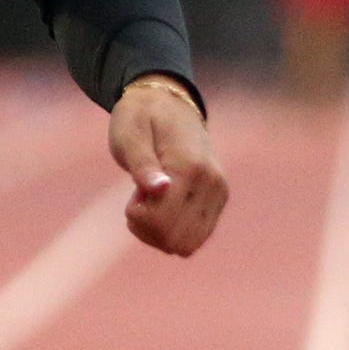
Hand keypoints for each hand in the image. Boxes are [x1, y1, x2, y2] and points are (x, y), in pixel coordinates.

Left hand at [109, 75, 226, 257]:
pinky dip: (170, 233)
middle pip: (176, 240)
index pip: (164, 221)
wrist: (168, 103)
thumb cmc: (140, 118)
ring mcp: (219, 194)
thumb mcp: (129, 135)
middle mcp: (212, 183)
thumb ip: (142, 164)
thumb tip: (159, 190)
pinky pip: (194, 239)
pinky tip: (160, 209)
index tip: (132, 196)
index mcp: (190, 166)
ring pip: (186, 246)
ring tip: (149, 203)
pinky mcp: (218, 202)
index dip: (138, 217)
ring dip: (158, 234)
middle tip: (139, 199)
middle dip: (147, 228)